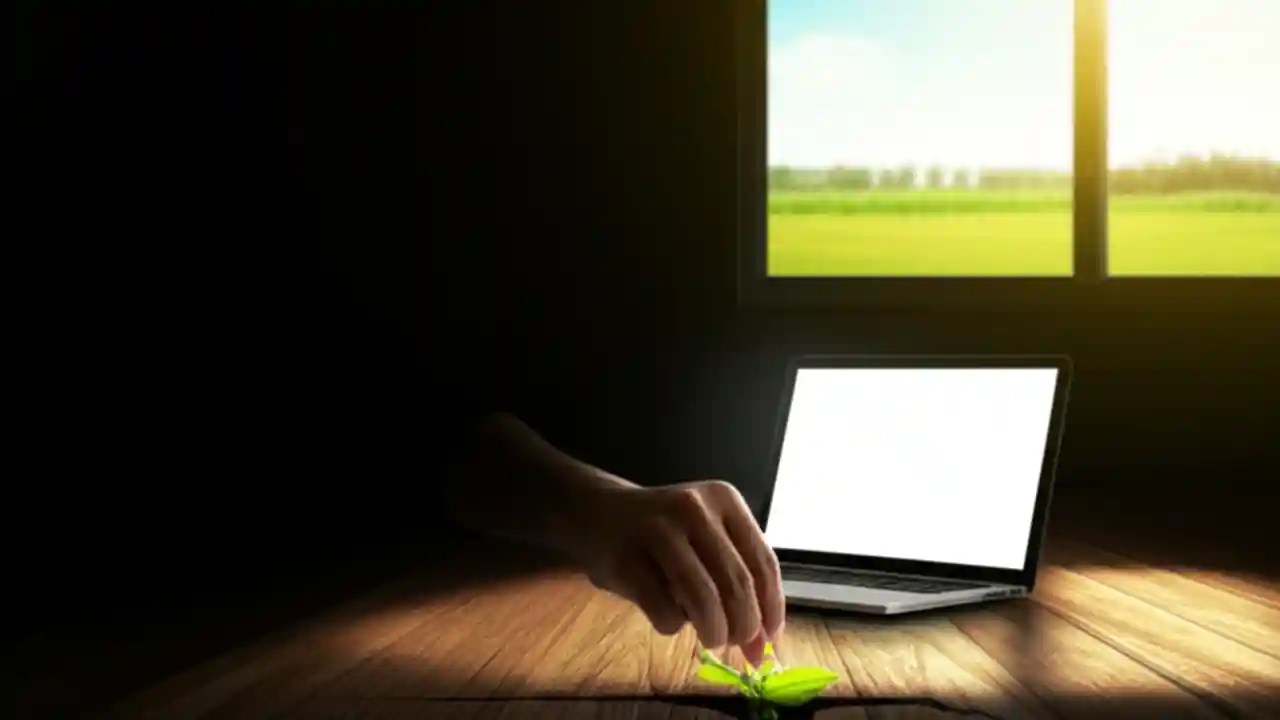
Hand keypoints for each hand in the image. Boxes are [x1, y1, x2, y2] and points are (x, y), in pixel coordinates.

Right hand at [571, 479, 785, 664]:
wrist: (597, 513)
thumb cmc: (662, 533)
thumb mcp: (705, 537)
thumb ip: (735, 577)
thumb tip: (763, 642)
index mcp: (724, 499)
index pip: (763, 562)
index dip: (772, 608)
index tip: (770, 638)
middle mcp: (694, 508)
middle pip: (737, 583)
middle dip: (744, 626)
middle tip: (738, 645)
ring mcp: (658, 531)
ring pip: (704, 598)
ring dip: (714, 631)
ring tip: (711, 639)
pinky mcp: (627, 558)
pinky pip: (664, 609)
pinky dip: (672, 625)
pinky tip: (668, 617)